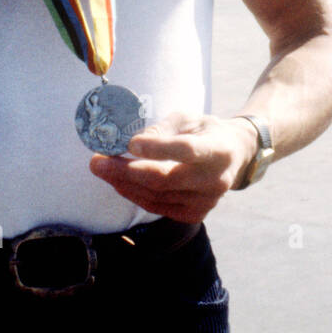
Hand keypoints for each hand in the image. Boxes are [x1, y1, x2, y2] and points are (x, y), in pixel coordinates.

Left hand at [88, 111, 256, 223]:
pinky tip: (119, 181)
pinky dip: (135, 194)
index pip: (185, 150)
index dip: (158, 148)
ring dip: (124, 183)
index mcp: (216, 150)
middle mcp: (213, 180)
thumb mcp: (188, 118)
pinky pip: (158, 206)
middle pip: (164, 179)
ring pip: (156, 196)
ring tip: (101, 168)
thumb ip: (163, 129)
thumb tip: (134, 143)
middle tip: (97, 162)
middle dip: (125, 171)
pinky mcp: (195, 213)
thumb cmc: (205, 131)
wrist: (234, 156)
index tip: (130, 143)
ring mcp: (205, 201)